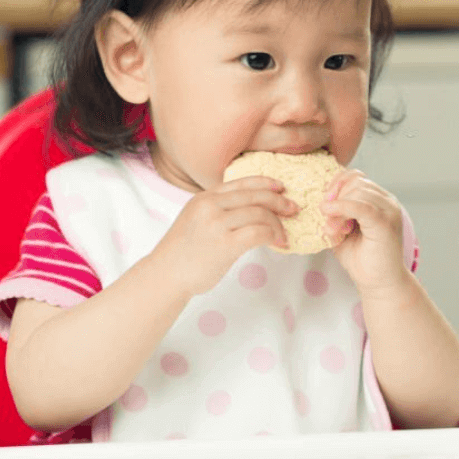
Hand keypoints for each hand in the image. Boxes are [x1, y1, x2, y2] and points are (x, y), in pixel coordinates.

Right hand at [151, 176, 297, 296]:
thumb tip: (251, 209)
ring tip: (284, 234)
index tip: (281, 187)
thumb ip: (217, 209)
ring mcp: (217, 223)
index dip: (266, 183)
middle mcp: (211, 205)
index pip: (242, 182)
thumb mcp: (196, 219)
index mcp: (204, 197)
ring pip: (260, 213)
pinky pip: (259, 233)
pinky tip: (278, 243)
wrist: (165, 275)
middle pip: (255, 195)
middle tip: (293, 209)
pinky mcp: (225, 244)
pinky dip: (273, 236)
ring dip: (277, 224)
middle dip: (279, 201)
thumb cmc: (183, 253)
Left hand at [319, 170, 407, 298]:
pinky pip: (361, 206)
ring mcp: (389, 211)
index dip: (336, 183)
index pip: (356, 177)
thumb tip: (320, 200)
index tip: (323, 201)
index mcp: (379, 200)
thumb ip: (334, 214)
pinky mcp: (385, 223)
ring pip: (358, 191)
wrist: (379, 284)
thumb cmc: (361, 259)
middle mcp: (387, 202)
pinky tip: (330, 214)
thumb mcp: (342, 231)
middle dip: (336, 196)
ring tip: (331, 228)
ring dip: (338, 206)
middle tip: (325, 217)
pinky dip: (342, 207)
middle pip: (356, 181)